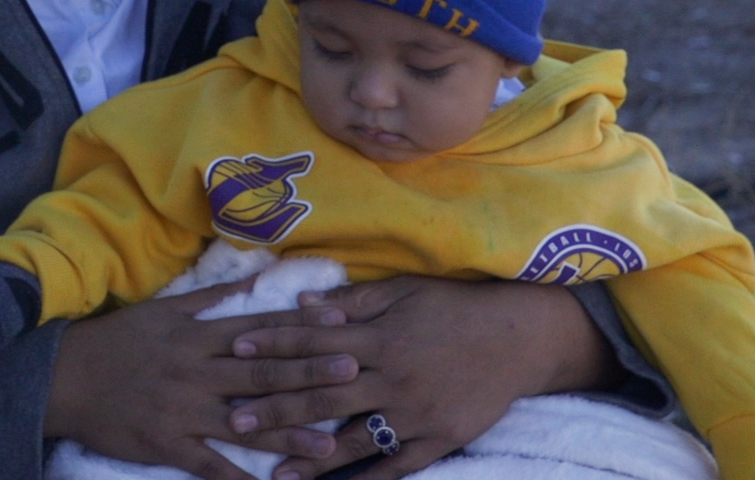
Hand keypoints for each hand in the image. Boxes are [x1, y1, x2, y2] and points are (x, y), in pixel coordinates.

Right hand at [45, 280, 360, 479]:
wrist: (64, 377)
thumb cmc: (118, 339)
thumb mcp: (165, 309)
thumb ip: (215, 294)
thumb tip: (259, 273)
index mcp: (200, 335)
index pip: (261, 330)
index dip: (302, 328)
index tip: (341, 326)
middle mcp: (198, 370)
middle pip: (262, 373)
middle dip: (310, 374)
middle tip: (353, 375)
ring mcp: (184, 410)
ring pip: (245, 423)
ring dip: (290, 434)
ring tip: (331, 443)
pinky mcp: (167, 443)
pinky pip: (209, 465)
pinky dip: (239, 478)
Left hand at [226, 276, 619, 479]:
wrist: (519, 337)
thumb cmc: (455, 308)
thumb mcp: (404, 291)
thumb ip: (352, 302)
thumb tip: (302, 305)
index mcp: (380, 336)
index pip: (315, 341)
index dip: (274, 345)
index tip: (236, 351)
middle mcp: (392, 377)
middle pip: (323, 396)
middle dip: (277, 407)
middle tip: (235, 421)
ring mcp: (415, 413)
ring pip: (354, 439)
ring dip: (311, 456)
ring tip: (273, 472)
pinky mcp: (438, 439)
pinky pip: (396, 465)